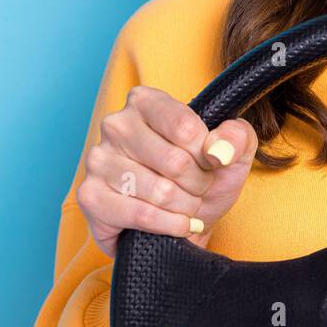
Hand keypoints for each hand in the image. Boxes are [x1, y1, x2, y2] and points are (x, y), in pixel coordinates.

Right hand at [76, 85, 257, 257]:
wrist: (185, 222)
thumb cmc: (203, 178)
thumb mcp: (232, 152)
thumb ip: (237, 137)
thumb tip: (219, 150)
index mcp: (146, 101)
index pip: (186, 127)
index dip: (207, 154)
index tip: (210, 163)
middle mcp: (116, 124)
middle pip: (175, 162)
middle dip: (198, 184)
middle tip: (198, 189)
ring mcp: (98, 159)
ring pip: (160, 191)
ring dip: (185, 207)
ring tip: (185, 205)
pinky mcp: (90, 196)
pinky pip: (141, 215)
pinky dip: (169, 225)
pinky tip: (177, 224)